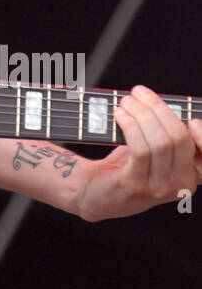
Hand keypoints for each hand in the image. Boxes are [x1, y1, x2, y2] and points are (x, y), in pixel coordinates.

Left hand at [74, 86, 201, 222]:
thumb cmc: (128, 168)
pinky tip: (120, 115)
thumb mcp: (156, 154)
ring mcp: (158, 188)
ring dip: (141, 114)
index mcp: (191, 176)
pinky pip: (140, 149)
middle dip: (158, 109)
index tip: (192, 120)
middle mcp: (180, 185)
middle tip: (139, 93)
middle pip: (179, 138)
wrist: (96, 194)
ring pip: (159, 142)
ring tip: (127, 102)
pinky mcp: (135, 185)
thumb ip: (168, 135)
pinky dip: (130, 125)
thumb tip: (162, 105)